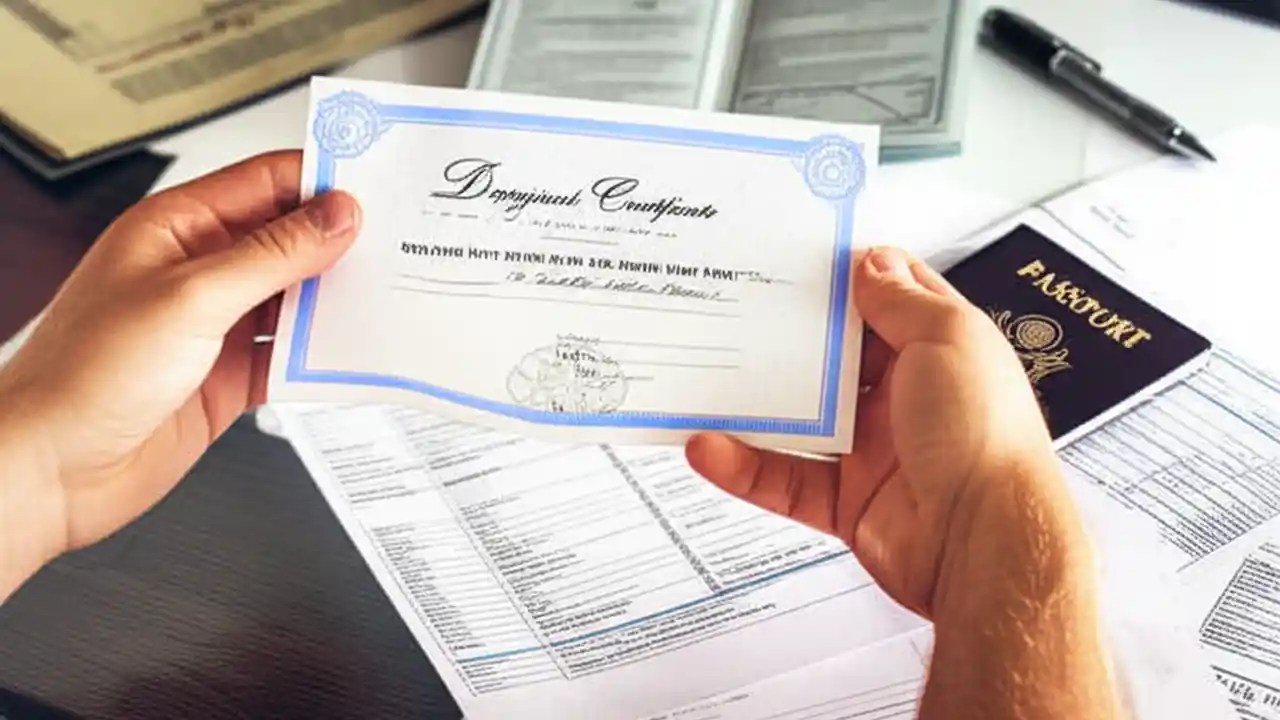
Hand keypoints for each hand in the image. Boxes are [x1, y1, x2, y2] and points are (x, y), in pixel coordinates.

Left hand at [0, 151, 359, 584]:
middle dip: (340, 242)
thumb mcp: (191, 298)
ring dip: (336, 301)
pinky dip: (321, 356)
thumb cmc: (84, 376)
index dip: (322, 182)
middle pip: (288, 240)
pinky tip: (349, 354)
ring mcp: (214, 326)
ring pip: (296, 299)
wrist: (51, 471)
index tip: (376, 188)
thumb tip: (335, 217)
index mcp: (176, 228)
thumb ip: (272, 256)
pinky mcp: (228, 376)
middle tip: (398, 245)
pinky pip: (290, 356)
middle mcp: (198, 271)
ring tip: (386, 297)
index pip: (266, 183)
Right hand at [685, 247, 1076, 616]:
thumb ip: (900, 299)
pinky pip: (782, 478)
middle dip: (784, 337)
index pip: (889, 299)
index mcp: (937, 350)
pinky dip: (743, 466)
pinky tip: (711, 448)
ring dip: (752, 404)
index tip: (798, 261)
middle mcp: (904, 397)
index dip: (848, 276)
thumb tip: (869, 262)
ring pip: (797, 419)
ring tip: (705, 381)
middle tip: (734, 311)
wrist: (985, 543)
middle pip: (830, 357)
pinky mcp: (845, 500)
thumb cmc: (985, 438)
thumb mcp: (949, 337)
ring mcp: (872, 450)